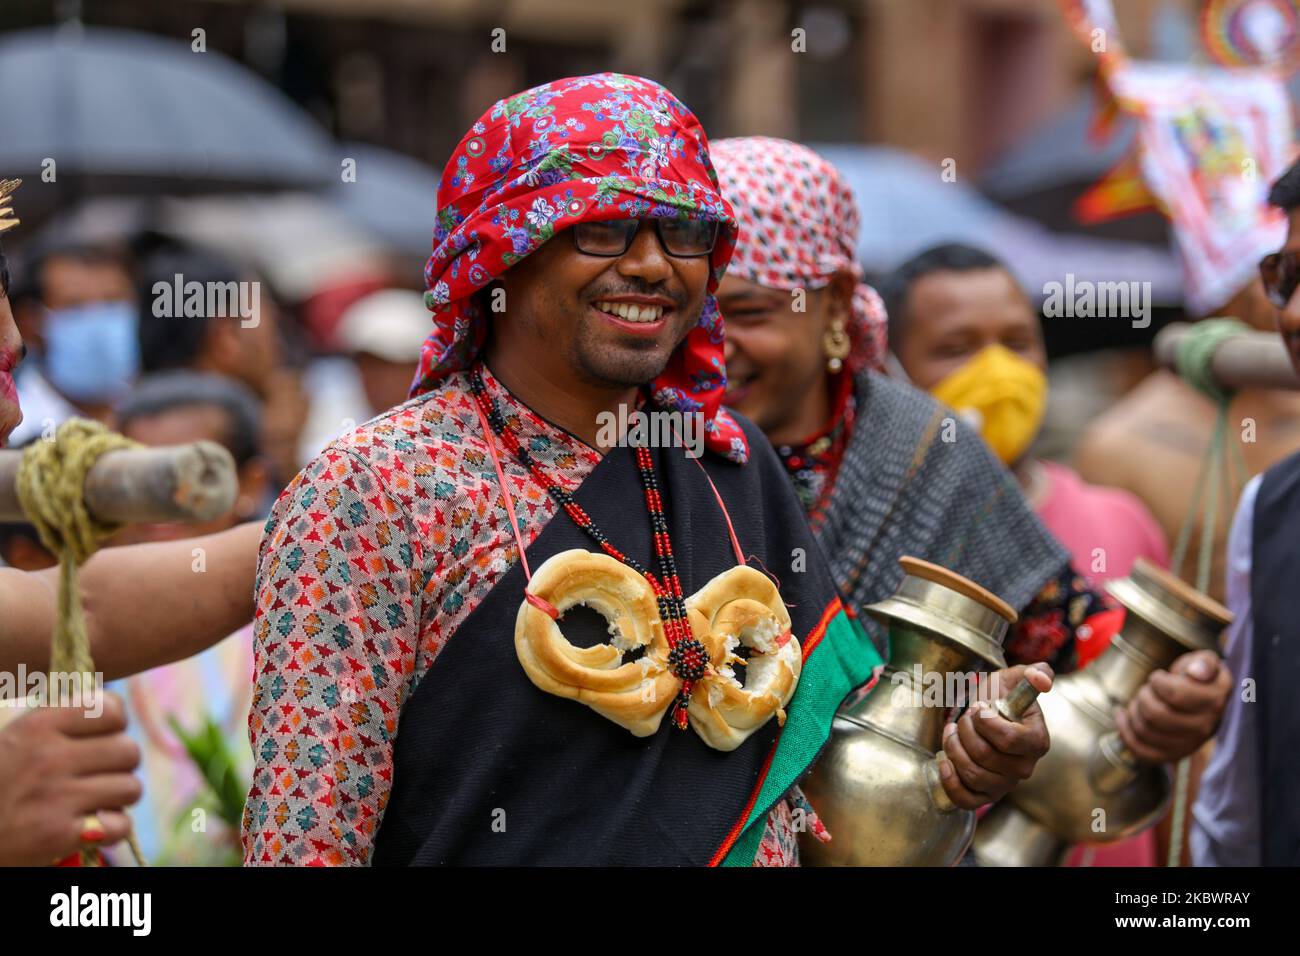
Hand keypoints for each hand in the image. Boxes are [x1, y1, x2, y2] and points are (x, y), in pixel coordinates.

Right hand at [0, 692, 141, 865]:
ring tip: (94, 799)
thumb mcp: (16, 736)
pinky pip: (120, 825)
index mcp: (37, 726)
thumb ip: (60, 720)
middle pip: (129, 750)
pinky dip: (111, 829)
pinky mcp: (57, 836)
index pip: (112, 709)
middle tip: (99, 774)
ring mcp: (54, 798)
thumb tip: (112, 709)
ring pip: (131, 788)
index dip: (115, 725)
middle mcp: (48, 758)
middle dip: (120, 764)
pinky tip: (90, 825)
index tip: (102, 737)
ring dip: (117, 797)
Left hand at [938, 663, 1052, 809]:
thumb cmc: (999, 697)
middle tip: (964, 718)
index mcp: (1037, 741)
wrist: (983, 716)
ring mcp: (1005, 784)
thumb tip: (1042, 680)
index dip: (984, 722)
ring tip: (952, 732)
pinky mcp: (986, 796)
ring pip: (972, 774)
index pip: (1008, 739)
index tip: (977, 708)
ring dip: (953, 748)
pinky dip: (949, 780)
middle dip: (965, 730)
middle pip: (984, 755)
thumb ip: (1033, 673)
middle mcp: (1024, 768)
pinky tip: (944, 759)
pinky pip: (966, 799)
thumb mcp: (1013, 678)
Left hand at [1114, 650, 1230, 764]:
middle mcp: (1205, 727)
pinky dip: (1126, 733)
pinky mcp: (1173, 755)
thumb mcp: (1205, 661)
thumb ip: (1204, 662)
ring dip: (1134, 711)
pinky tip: (1123, 716)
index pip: (1176, 695)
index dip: (1159, 682)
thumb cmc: (1198, 677)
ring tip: (1141, 700)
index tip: (1159, 677)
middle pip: (1156, 715)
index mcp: (1214, 701)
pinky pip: (1142, 751)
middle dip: (1144, 696)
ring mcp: (1189, 744)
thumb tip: (1196, 672)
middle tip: (1148, 689)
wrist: (1203, 699)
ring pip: (1146, 731)